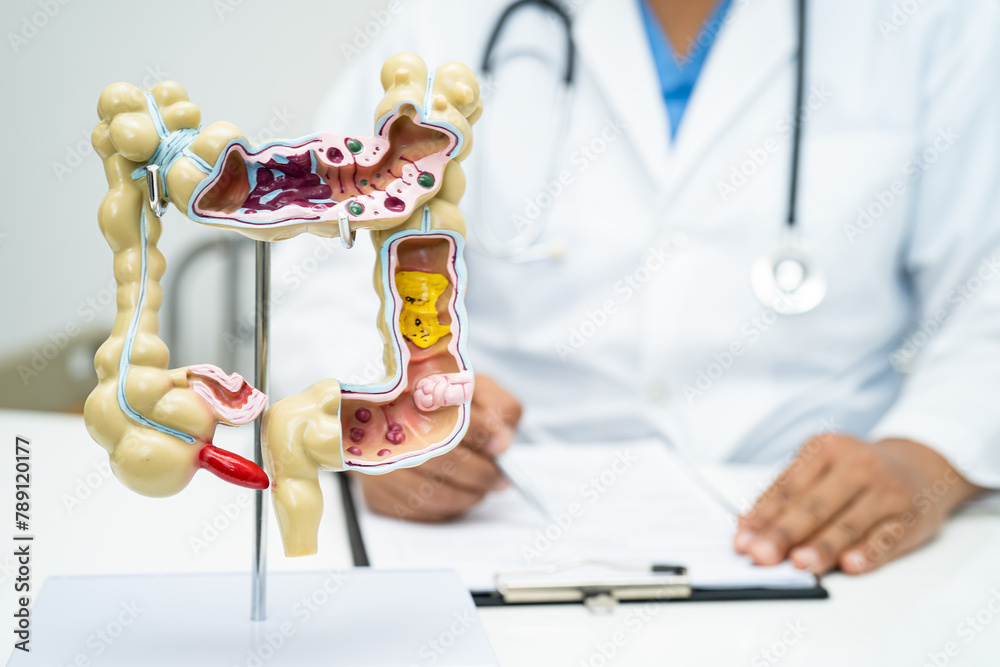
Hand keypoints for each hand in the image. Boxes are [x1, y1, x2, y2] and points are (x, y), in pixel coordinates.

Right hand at [356, 375, 521, 521]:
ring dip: (465, 496)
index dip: (482, 435)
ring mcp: (378, 467)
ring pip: (430, 494)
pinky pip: (415, 511)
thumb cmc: (441, 402)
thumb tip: (502, 443)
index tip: (500, 448)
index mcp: (413, 396)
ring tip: (481, 489)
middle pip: (442, 462)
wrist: (389, 412)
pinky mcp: (375, 493)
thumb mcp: (475, 389)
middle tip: (499, 478)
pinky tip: (457, 497)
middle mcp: (388, 432)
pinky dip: (444, 509)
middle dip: (480, 474)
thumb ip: (498, 407)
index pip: (452, 419)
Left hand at [735, 435, 983, 574]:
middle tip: (762, 556)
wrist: (921, 464)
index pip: (787, 488)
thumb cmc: (858, 471)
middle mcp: (857, 466)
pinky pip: (888, 538)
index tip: (743, 541)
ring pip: (848, 523)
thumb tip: (747, 526)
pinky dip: (869, 552)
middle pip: (814, 505)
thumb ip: (787, 494)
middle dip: (785, 533)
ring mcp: (886, 491)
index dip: (763, 517)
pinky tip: (851, 565)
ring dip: (822, 546)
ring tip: (799, 564)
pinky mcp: (911, 518)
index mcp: (825, 448)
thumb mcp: (821, 467)